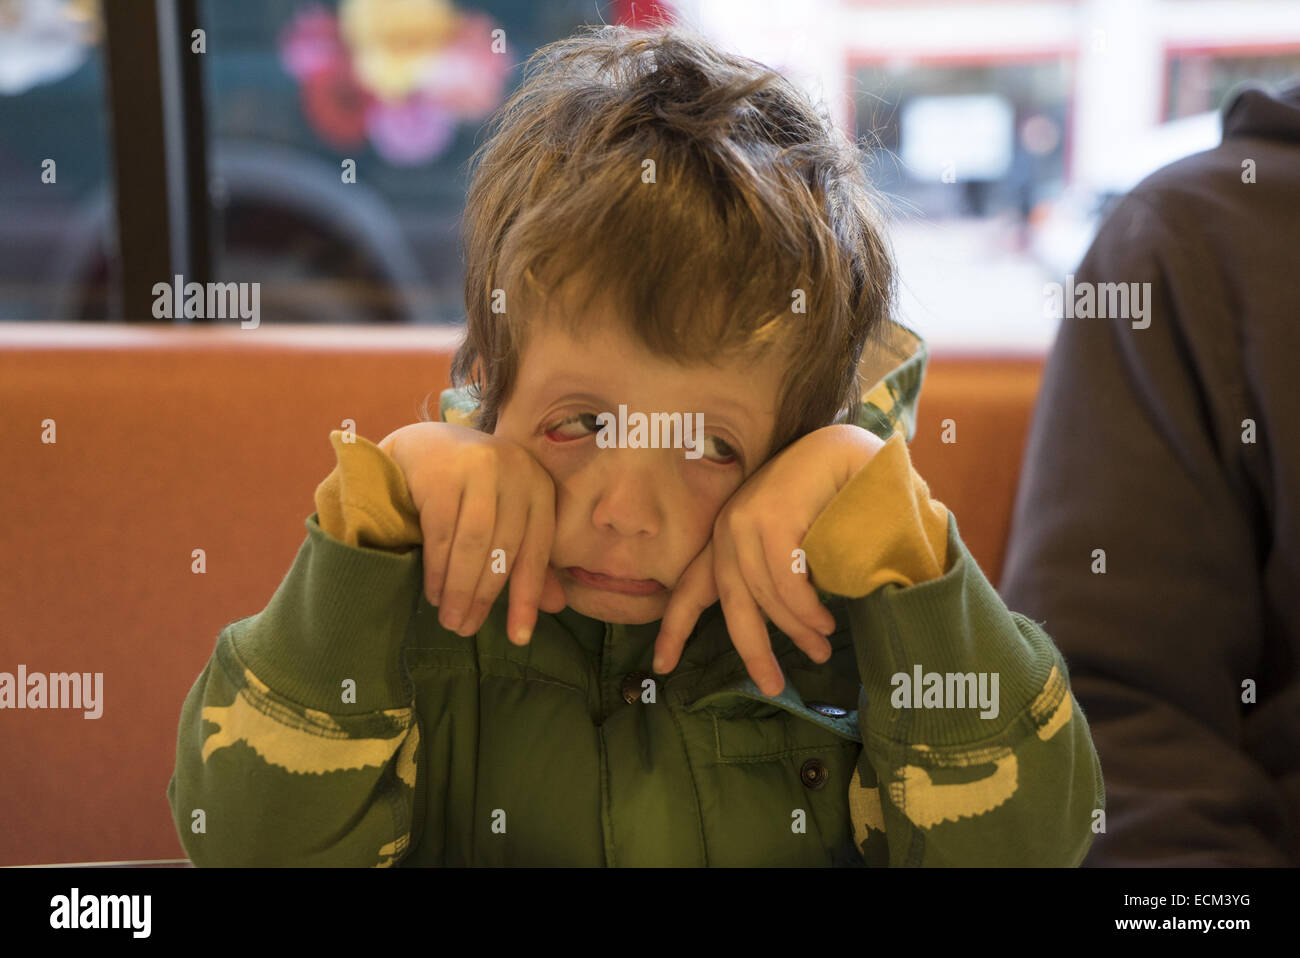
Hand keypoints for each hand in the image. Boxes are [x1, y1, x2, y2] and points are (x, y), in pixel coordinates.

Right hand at [378, 422, 566, 643]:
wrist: (418, 447)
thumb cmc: (469, 489)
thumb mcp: (505, 517)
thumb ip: (528, 556)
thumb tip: (556, 606)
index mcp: (538, 486)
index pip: (537, 549)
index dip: (528, 596)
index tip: (519, 638)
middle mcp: (515, 471)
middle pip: (505, 548)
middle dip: (486, 597)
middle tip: (465, 630)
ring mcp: (479, 467)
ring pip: (475, 544)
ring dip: (461, 588)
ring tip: (450, 618)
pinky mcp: (442, 473)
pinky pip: (442, 533)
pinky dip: (438, 568)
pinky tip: (434, 591)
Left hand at [651, 424, 884, 695]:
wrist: (846, 451)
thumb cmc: (823, 500)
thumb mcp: (789, 543)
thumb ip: (773, 576)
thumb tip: (777, 629)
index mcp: (726, 539)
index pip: (691, 588)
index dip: (675, 627)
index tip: (662, 666)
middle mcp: (727, 529)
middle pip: (733, 605)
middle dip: (753, 650)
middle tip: (771, 686)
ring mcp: (746, 521)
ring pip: (766, 597)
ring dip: (796, 630)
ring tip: (820, 648)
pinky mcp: (771, 518)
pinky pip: (785, 583)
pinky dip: (805, 610)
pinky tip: (823, 623)